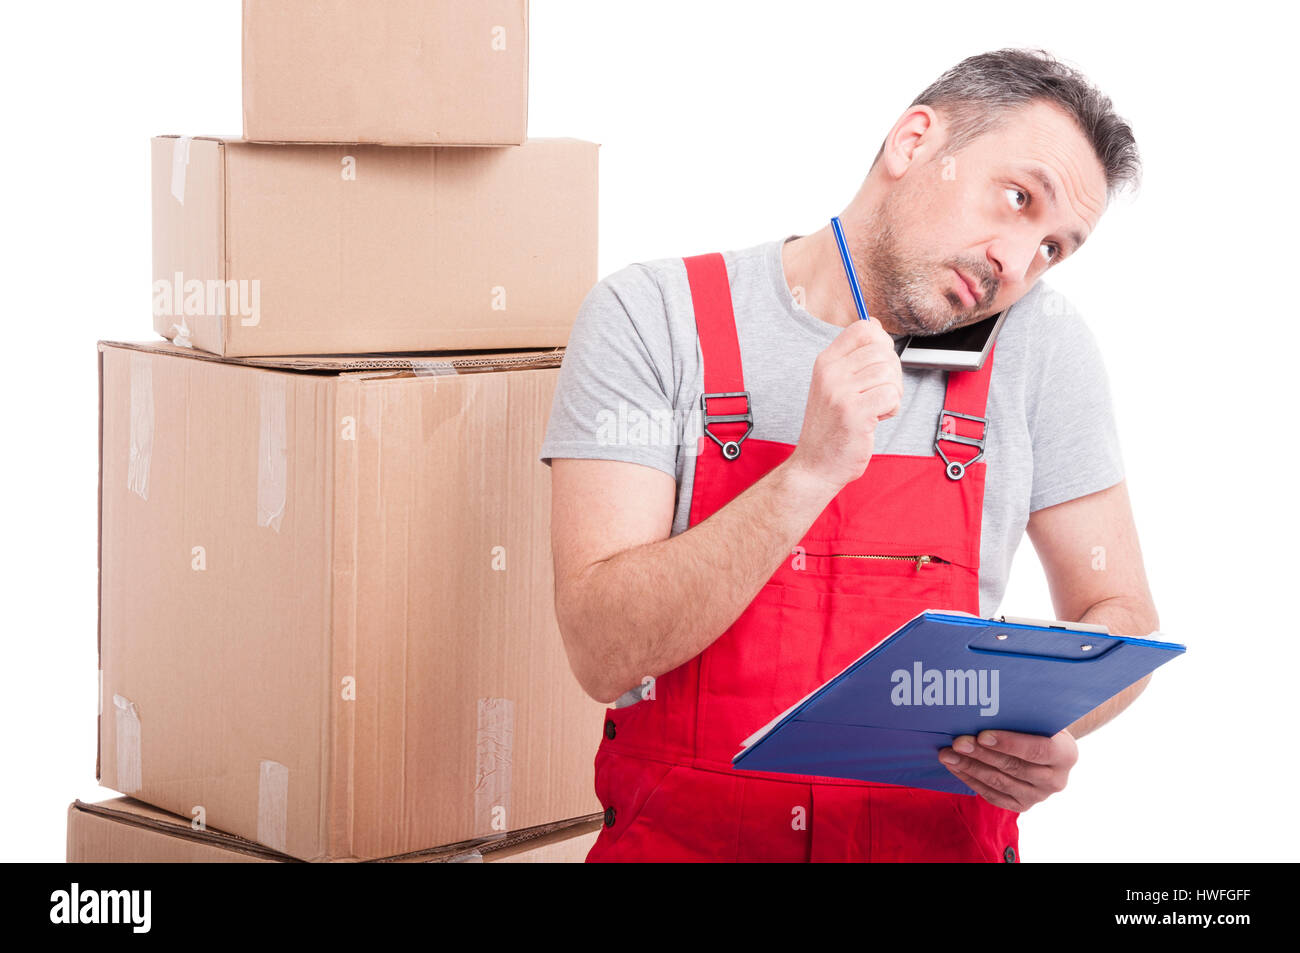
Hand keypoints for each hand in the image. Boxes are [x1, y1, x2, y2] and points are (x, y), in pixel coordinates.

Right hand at [787, 318, 902, 492]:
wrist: (816, 465)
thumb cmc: (830, 427)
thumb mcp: (834, 384)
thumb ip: (854, 357)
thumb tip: (875, 325)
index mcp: (825, 362)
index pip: (863, 329)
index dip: (881, 342)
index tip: (878, 363)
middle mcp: (831, 373)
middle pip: (882, 350)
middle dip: (892, 372)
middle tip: (878, 392)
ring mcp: (841, 392)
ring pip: (889, 373)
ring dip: (892, 393)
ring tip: (875, 408)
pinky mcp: (855, 413)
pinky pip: (891, 396)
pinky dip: (891, 409)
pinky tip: (876, 419)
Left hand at [938, 728, 1077, 811]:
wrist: (1047, 747)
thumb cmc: (1038, 725)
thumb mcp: (1038, 718)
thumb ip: (1020, 717)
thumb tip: (984, 708)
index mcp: (1066, 754)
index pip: (1037, 750)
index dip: (1009, 743)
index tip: (982, 735)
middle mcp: (1056, 780)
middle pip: (1013, 767)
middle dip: (981, 754)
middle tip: (958, 742)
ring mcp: (1039, 796)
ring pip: (999, 782)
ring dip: (970, 767)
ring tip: (948, 754)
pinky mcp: (1021, 805)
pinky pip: (992, 795)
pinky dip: (971, 780)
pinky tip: (955, 766)